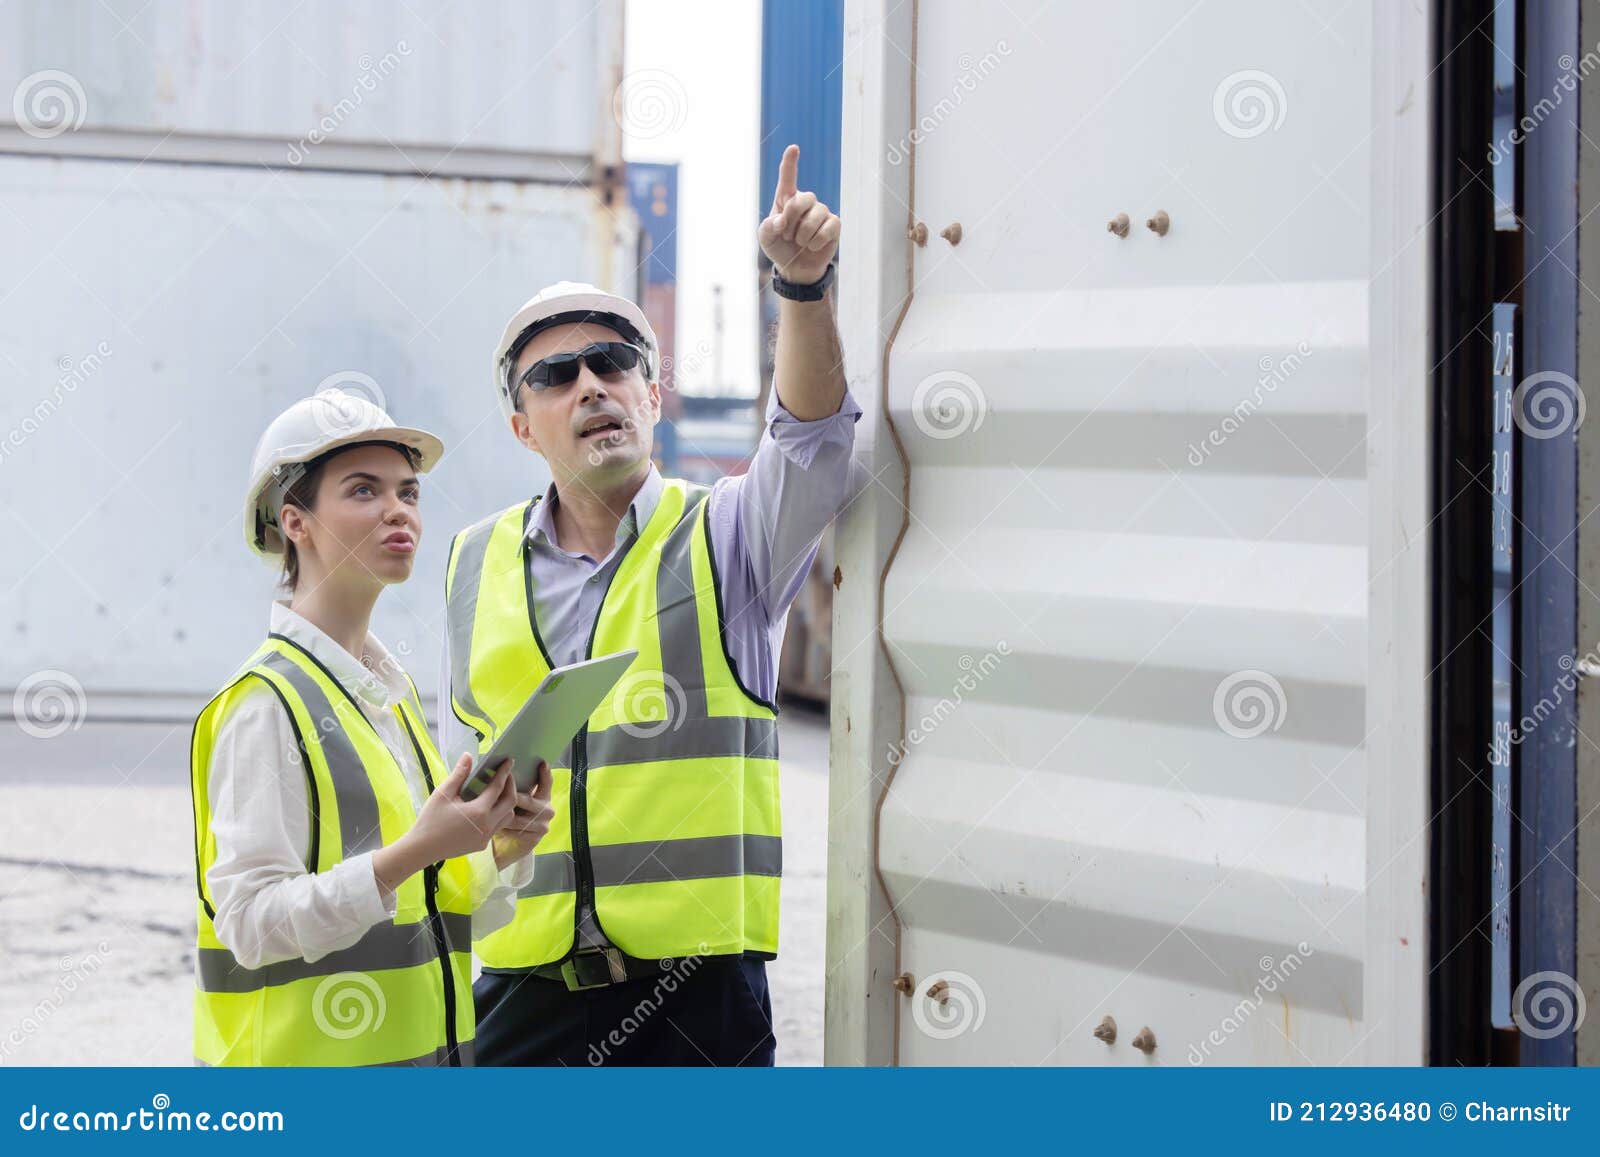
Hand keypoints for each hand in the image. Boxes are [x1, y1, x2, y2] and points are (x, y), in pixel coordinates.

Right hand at [408, 754, 517, 863]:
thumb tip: (469, 755)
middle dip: (511, 786)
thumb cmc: (430, 820)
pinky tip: (488, 807)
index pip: (498, 787)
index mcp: (479, 811)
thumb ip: (459, 774)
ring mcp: (486, 837)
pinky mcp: (481, 845)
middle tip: (507, 774)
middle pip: (510, 803)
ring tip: (500, 790)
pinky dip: (498, 815)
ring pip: (507, 817)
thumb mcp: (442, 793)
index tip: (509, 761)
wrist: (421, 849)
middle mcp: (487, 825)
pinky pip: (497, 827)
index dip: (505, 772)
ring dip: (507, 803)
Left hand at [492, 759, 554, 868]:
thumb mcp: (515, 799)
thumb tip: (505, 770)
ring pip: (519, 818)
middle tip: (500, 792)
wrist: (512, 844)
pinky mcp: (535, 838)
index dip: (545, 774)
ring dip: (504, 815)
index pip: (547, 783)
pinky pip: (516, 832)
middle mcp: (547, 810)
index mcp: (545, 796)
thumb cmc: (512, 815)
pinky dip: (505, 829)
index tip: (541, 763)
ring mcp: (542, 826)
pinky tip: (496, 826)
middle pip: (529, 801)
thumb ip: (514, 786)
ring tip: (491, 812)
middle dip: (514, 797)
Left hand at [759, 144, 839, 285]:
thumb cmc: (779, 247)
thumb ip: (768, 227)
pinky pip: (828, 227)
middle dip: (791, 220)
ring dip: (803, 235)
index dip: (790, 163)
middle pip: (801, 199)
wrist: (795, 268)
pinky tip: (813, 246)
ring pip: (815, 216)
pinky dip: (817, 241)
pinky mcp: (834, 225)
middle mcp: (805, 201)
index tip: (793, 148)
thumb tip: (781, 221)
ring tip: (799, 243)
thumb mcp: (765, 238)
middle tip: (786, 235)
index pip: (788, 178)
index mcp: (785, 199)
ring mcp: (821, 212)